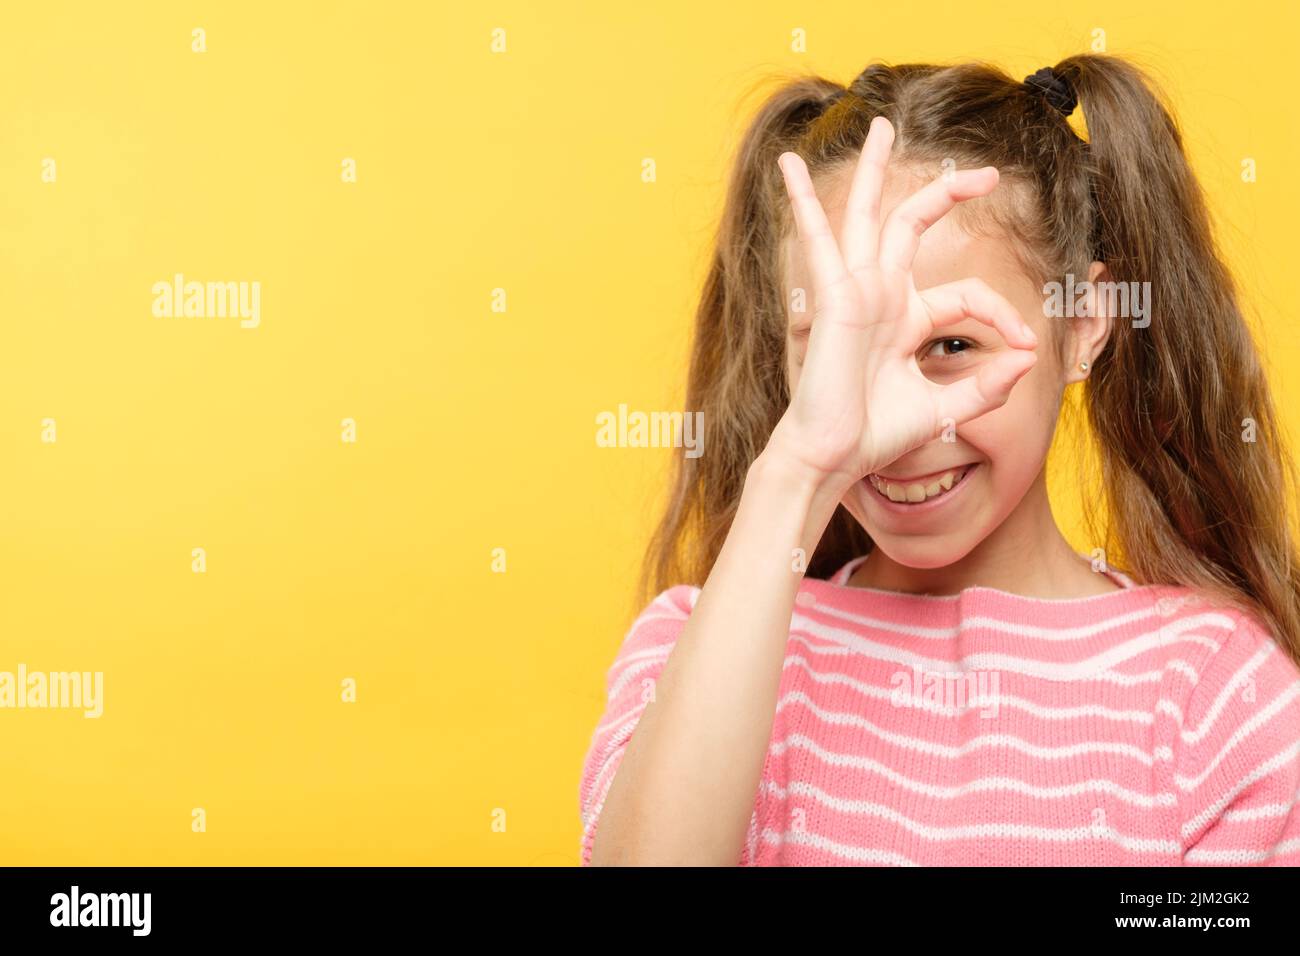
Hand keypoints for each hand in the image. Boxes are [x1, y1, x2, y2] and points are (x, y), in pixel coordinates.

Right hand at [765, 116, 1038, 493]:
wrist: (835, 458)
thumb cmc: (878, 436)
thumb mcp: (945, 408)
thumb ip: (986, 386)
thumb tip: (1027, 358)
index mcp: (905, 320)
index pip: (965, 296)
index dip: (1002, 314)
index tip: (1025, 347)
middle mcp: (880, 298)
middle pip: (910, 226)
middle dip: (946, 193)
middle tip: (982, 172)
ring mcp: (855, 293)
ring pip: (868, 216)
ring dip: (873, 170)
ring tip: (879, 128)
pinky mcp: (834, 298)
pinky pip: (819, 240)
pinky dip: (802, 202)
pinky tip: (788, 167)